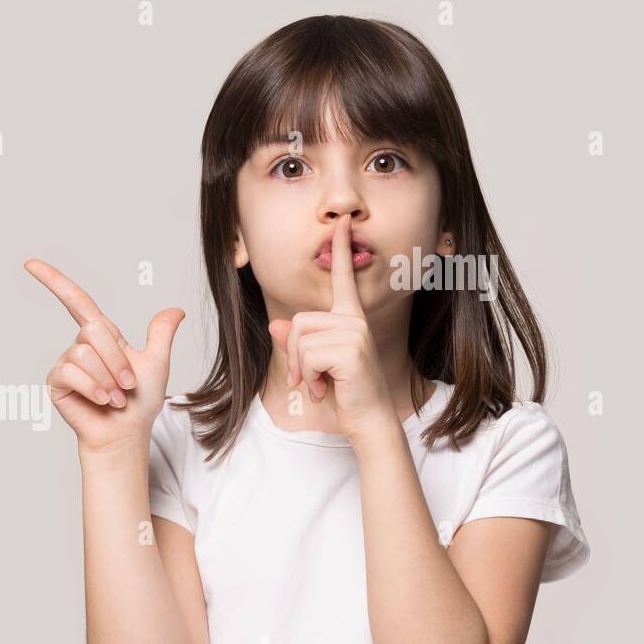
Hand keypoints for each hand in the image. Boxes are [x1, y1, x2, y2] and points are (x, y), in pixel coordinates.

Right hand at [24, 258, 184, 453]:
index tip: (29, 263)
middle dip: (116, 359)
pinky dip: (92, 388)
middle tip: (127, 385)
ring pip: (84, 354)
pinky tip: (100, 401)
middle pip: (93, 330)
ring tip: (114, 398)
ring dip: (107, 379)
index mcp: (102, 336)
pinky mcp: (56, 383)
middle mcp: (80, 346)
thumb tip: (177, 309)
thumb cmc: (139, 404)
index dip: (53, 280)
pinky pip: (71, 373)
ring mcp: (66, 364)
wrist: (125, 434)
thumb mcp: (157, 364)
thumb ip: (161, 334)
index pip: (76, 300)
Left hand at [266, 214, 396, 442]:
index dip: (341, 249)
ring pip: (299, 340)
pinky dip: (309, 378)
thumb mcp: (313, 366)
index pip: (343, 278)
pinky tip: (326, 389)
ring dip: (302, 370)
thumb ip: (296, 344)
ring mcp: (355, 332)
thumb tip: (275, 326)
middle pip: (297, 322)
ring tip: (322, 384)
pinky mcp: (350, 348)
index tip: (342, 222)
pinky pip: (307, 356)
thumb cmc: (344, 393)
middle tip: (312, 379)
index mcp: (349, 318)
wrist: (368, 420)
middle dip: (295, 356)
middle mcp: (354, 320)